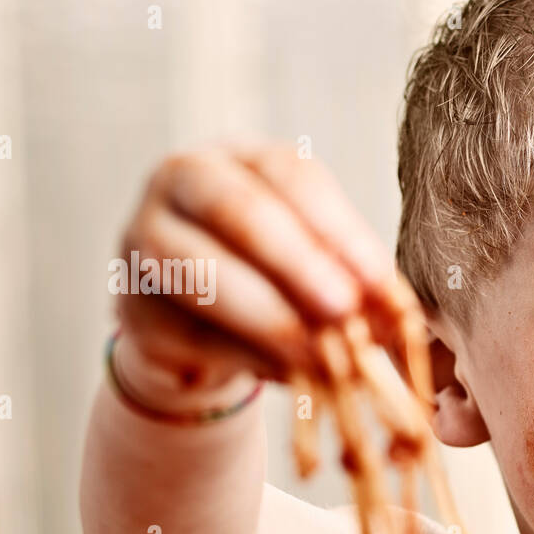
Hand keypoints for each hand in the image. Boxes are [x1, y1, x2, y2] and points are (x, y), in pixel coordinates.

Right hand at [111, 141, 397, 410]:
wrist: (201, 328)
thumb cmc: (277, 281)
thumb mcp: (321, 268)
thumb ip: (356, 281)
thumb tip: (400, 318)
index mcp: (243, 157)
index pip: (291, 175)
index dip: (340, 229)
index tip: (380, 282)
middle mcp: (183, 183)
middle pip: (236, 209)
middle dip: (297, 263)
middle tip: (343, 309)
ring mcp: (144, 239)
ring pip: (198, 270)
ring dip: (267, 316)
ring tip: (320, 355)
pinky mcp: (134, 308)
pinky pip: (187, 332)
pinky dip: (244, 357)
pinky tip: (290, 376)